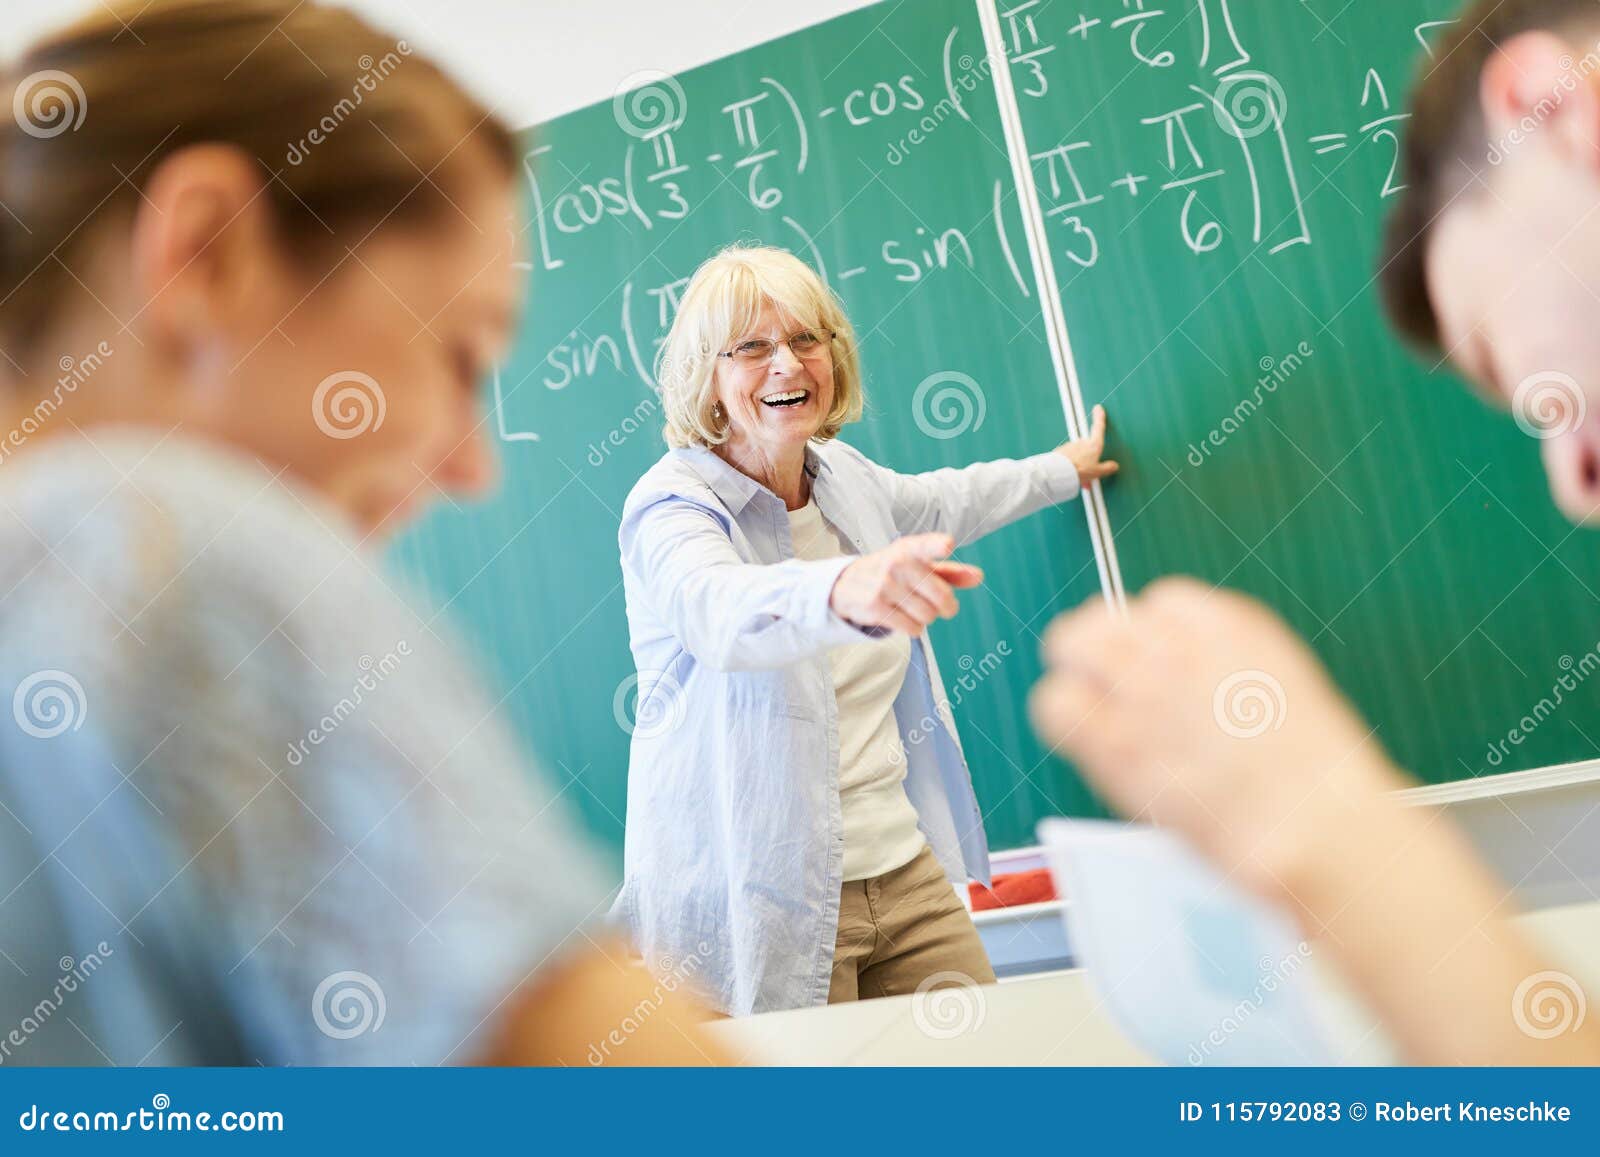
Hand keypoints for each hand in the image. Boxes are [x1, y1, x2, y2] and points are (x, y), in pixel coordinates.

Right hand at [829, 533, 983, 636]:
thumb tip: (979, 577)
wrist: (847, 585)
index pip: (924, 545)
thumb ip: (949, 572)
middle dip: (946, 607)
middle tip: (943, 608)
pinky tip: (903, 618)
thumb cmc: (891, 573)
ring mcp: (883, 585)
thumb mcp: (918, 566)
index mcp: (909, 549)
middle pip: (941, 596)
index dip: (937, 545)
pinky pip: (912, 627)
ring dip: (926, 618)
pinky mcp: (875, 606)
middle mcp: (896, 563)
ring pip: (928, 615)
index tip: (947, 544)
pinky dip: (914, 628)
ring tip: (913, 609)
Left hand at [1028, 577, 1404, 901]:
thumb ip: (1225, 665)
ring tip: (1087, 700)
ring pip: (1070, 645)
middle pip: (1102, 617)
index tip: (1156, 659)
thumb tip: (1190, 672)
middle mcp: (1175, 645)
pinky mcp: (1111, 739)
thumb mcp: (1282, 684)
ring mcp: (1138, 688)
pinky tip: (1081, 735)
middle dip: (1099, 642)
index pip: (1163, 601)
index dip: (1154, 634)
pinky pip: (1054, 703)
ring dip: (1075, 670)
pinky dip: (1062, 715)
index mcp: (1228, 625)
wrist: (1307, 817)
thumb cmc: (1310, 771)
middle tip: (1101, 673)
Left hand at [1055, 404, 1118, 483]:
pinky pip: (1068, 458)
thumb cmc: (1079, 470)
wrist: (1060, 471)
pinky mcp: (1061, 450)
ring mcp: (1071, 445)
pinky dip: (1071, 465)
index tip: (1098, 408)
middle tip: (1087, 472)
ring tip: (1079, 477)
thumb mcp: (1098, 472)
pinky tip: (1071, 475)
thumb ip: (1107, 468)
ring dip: (1079, 464)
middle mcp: (1082, 442)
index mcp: (1094, 445)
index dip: (1099, 417)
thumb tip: (1114, 466)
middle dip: (1088, 458)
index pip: (1098, 427)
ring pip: (1077, 454)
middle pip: (1088, 447)